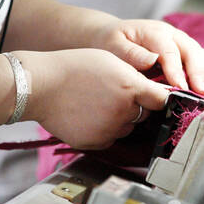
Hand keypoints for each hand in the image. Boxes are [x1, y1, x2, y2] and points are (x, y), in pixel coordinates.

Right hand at [19, 49, 170, 149]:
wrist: (41, 86)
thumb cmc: (73, 67)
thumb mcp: (110, 60)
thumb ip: (135, 76)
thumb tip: (153, 90)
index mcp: (130, 87)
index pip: (162, 99)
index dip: (159, 97)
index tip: (157, 97)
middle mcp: (123, 111)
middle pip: (144, 114)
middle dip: (135, 106)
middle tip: (114, 94)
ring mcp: (109, 130)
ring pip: (127, 128)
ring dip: (120, 119)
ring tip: (97, 103)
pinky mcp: (95, 143)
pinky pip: (110, 138)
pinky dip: (104, 130)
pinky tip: (88, 115)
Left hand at [88, 19, 203, 95]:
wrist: (113, 35)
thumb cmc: (112, 42)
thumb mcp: (113, 44)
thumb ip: (130, 53)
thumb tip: (151, 61)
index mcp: (155, 31)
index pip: (169, 50)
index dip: (176, 70)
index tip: (180, 87)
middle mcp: (173, 35)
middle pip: (191, 52)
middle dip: (199, 73)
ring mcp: (182, 43)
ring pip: (201, 56)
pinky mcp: (186, 53)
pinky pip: (202, 62)